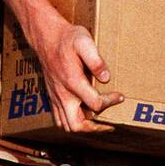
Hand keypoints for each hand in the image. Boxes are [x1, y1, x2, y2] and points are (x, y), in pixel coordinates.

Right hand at [32, 11, 123, 133]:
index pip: (95, 104)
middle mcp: (63, 94)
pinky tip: (82, 114)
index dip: (110, 102)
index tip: (119, 95)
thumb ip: (96, 60)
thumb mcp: (84, 42)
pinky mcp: (52, 96)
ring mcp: (56, 97)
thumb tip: (106, 78)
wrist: (45, 36)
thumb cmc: (66, 38)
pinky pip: (59, 118)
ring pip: (66, 125)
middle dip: (95, 128)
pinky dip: (71, 122)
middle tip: (109, 124)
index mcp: (72, 82)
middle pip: (77, 125)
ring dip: (83, 127)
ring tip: (97, 122)